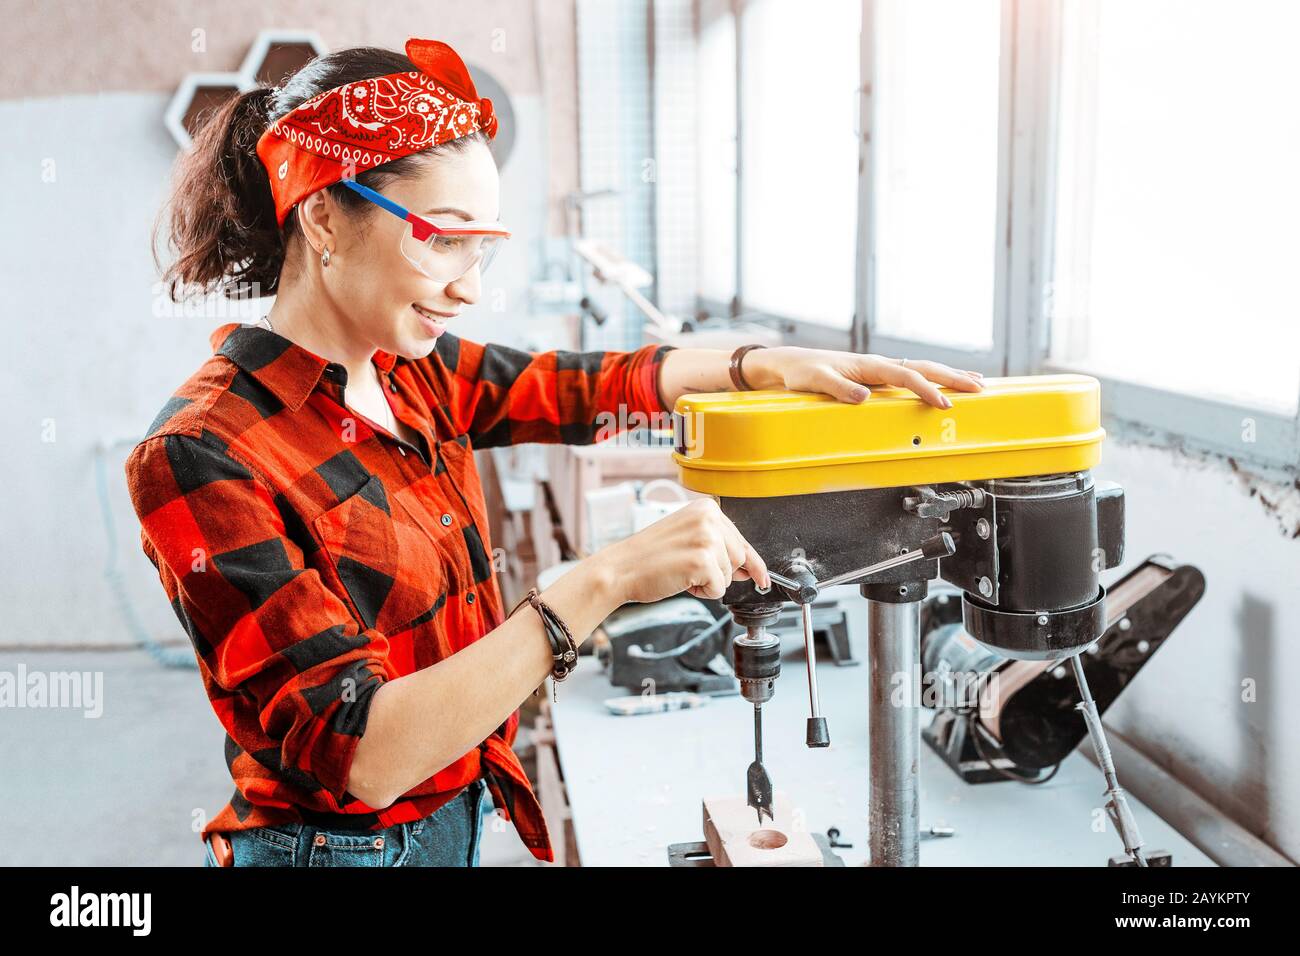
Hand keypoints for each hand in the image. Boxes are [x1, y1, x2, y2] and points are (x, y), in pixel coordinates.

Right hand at [597, 498, 768, 603]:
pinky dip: (702, 592)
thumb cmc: (648, 556)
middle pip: (739, 557)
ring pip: (729, 575)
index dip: (753, 562)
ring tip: (681, 571)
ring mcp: (707, 538)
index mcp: (706, 508)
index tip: (762, 577)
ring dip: (708, 581)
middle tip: (689, 569)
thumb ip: (718, 548)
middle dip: (720, 571)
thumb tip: (748, 570)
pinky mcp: (703, 561)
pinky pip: (719, 588)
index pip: (741, 539)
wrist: (620, 569)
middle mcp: (709, 518)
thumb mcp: (687, 539)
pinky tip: (682, 580)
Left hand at [747, 347, 983, 408]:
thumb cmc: (801, 373)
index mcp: (869, 365)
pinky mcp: (878, 378)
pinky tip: (945, 385)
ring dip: (950, 376)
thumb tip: (863, 397)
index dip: (926, 390)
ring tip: (977, 384)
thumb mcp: (815, 382)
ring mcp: (880, 370)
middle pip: (924, 368)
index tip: (943, 404)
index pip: (906, 376)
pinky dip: (934, 379)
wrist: (790, 365)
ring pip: (923, 370)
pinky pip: (913, 376)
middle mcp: (879, 365)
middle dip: (953, 378)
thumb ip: (838, 389)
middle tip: (980, 389)